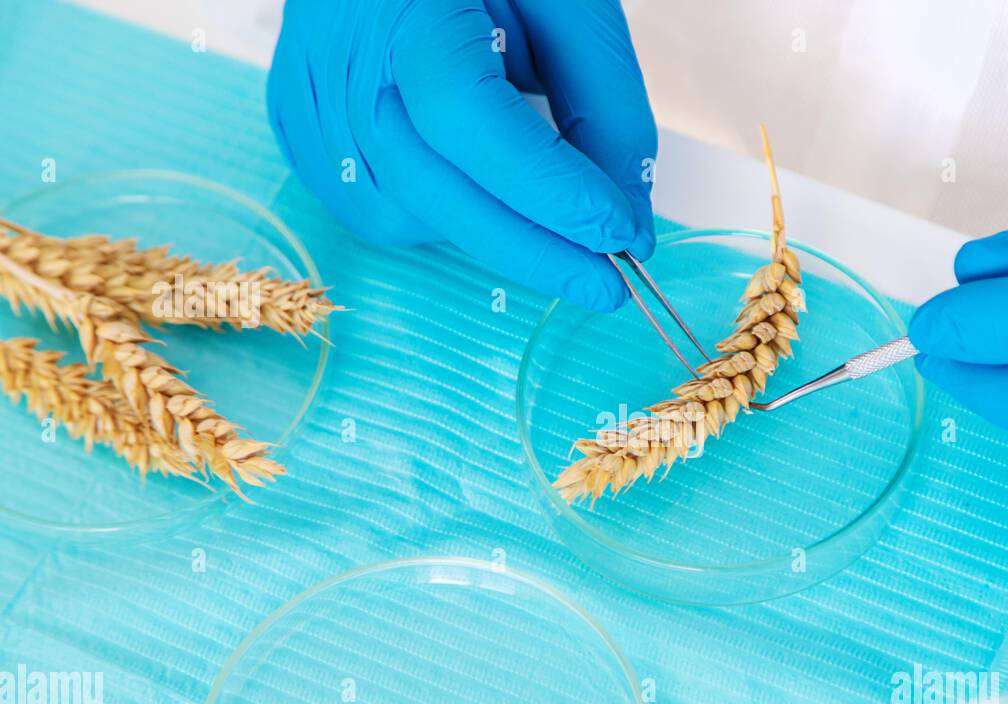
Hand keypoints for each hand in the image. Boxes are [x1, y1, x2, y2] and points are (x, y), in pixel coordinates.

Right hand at [268, 0, 656, 311]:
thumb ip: (603, 105)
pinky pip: (371, 209)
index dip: (547, 190)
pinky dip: (437, 220)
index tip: (621, 237)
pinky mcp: (298, 125)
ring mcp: (307, 97)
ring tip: (540, 217)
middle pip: (430, 190)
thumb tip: (624, 221)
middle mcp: (337, 58)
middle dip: (530, 251)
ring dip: (482, 234)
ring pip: (399, 214)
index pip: (469, 120)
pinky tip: (475, 195)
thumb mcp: (566, 5)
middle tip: (606, 285)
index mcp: (401, 5)